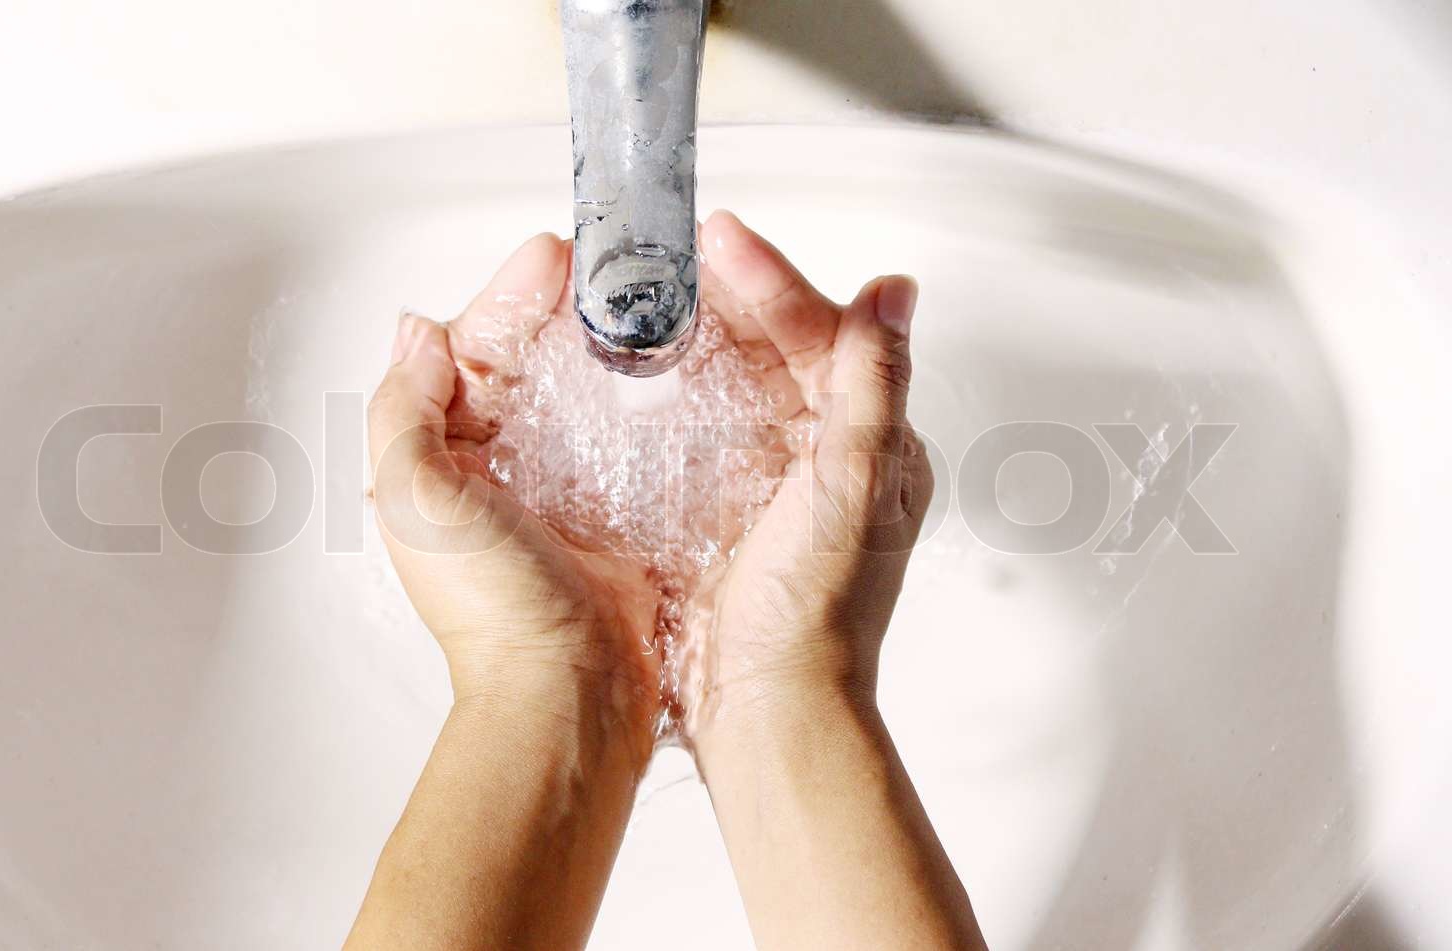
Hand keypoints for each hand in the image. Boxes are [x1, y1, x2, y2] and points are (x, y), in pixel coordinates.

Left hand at [368, 234, 660, 749]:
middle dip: (554, 308)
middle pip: (523, 362)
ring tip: (630, 299)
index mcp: (439, 460)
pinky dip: (636, 395)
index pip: (467, 353)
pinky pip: (624, 434)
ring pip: (573, 391)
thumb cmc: (492, 610)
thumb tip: (418, 333)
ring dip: (597, 344)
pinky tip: (659, 366)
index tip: (547, 261)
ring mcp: (558, 488)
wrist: (571, 688)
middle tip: (596, 266)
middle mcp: (494, 470)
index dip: (505, 299)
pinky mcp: (614, 509)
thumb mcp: (415, 495)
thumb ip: (403, 410)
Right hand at [683, 210, 933, 734]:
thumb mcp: (853, 485)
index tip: (719, 238)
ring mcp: (772, 484)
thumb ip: (873, 385)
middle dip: (730, 296)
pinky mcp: (722, 512)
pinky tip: (636, 372)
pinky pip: (700, 432)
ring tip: (652, 293)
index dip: (772, 281)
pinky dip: (672, 395)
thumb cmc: (817, 612)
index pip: (822, 337)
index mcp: (871, 444)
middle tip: (676, 251)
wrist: (766, 708)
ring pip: (736, 385)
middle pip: (777, 350)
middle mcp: (826, 457)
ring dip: (697, 336)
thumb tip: (897, 289)